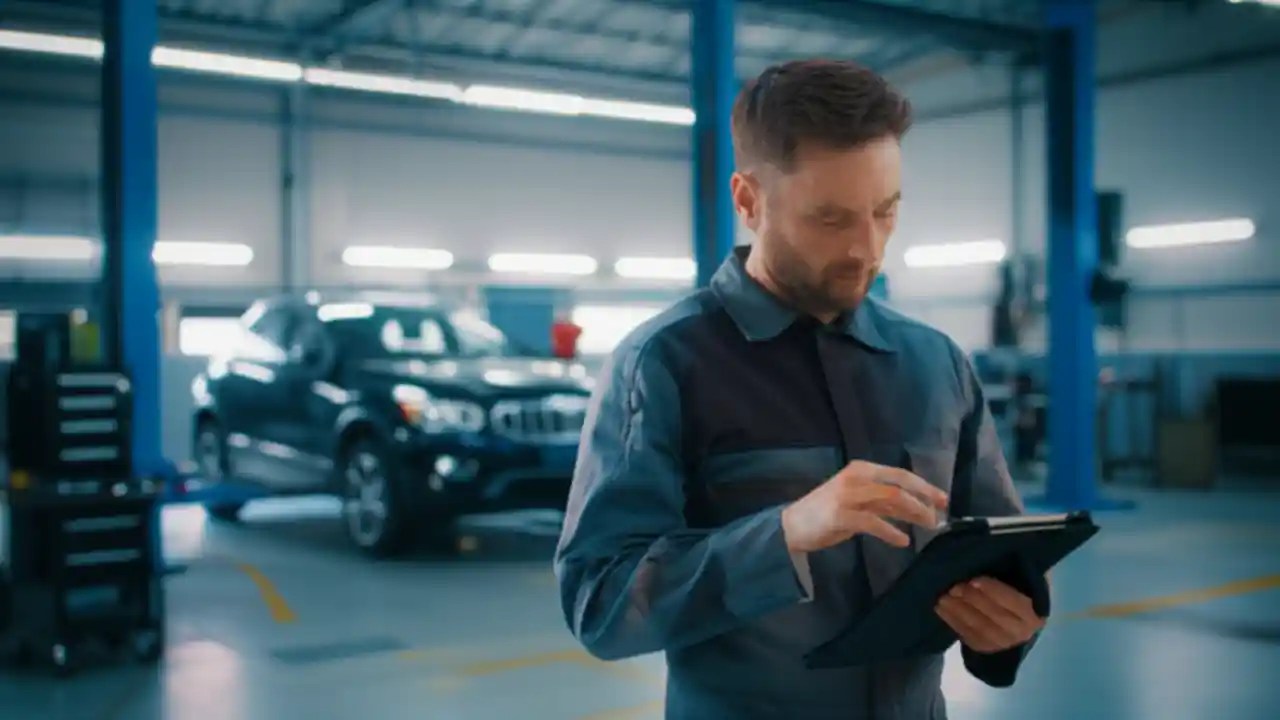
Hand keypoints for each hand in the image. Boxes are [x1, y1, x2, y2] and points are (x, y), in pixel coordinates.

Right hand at [781, 460, 948, 553]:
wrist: (792, 525)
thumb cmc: (826, 513)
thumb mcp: (857, 500)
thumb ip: (882, 502)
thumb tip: (917, 509)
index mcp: (861, 469)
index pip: (900, 474)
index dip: (924, 487)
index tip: (943, 499)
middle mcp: (856, 477)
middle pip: (899, 485)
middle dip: (924, 499)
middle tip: (939, 515)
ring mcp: (848, 496)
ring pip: (890, 500)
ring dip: (913, 514)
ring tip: (927, 526)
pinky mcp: (841, 516)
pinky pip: (874, 523)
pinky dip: (892, 532)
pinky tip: (902, 541)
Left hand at [935, 577, 1044, 653]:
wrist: (1014, 618)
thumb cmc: (1018, 590)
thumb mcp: (1024, 578)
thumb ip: (1019, 571)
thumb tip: (1003, 554)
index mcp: (1035, 614)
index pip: (1015, 602)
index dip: (994, 591)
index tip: (975, 580)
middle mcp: (1021, 632)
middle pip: (995, 616)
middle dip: (972, 600)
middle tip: (954, 586)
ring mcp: (1003, 644)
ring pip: (979, 628)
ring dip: (959, 611)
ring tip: (943, 596)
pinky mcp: (985, 648)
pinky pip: (967, 636)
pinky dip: (953, 621)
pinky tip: (941, 608)